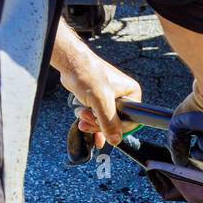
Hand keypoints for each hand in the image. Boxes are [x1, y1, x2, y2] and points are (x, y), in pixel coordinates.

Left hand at [50, 20, 141, 146]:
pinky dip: (90, 122)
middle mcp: (123, 96)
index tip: (104, 127)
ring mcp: (110, 99)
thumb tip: (115, 140)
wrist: (70, 62)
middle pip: (115, 123)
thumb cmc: (87, 73)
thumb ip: (109, 123)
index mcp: (131, 94)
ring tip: (82, 113)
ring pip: (104, 121)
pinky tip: (84, 126)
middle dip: (99, 123)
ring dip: (91, 121)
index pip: (130, 121)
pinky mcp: (98, 100)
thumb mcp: (101, 101)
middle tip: (88, 118)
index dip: (116, 128)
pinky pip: (97, 117)